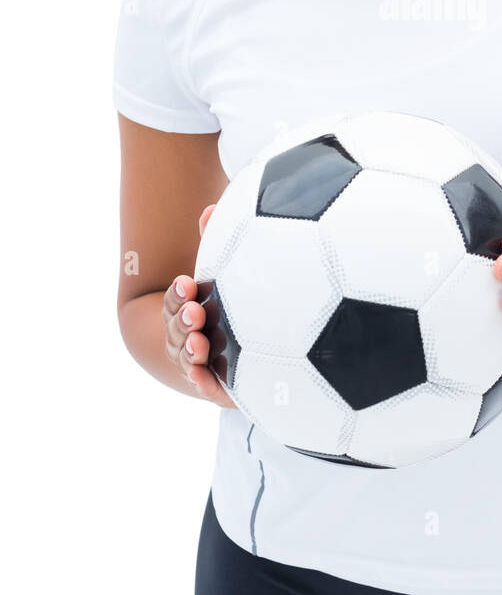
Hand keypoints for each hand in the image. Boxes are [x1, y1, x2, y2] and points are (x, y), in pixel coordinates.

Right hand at [162, 204, 236, 407]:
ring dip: (190, 350)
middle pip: (176, 330)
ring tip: (198, 343)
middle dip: (182, 320)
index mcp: (187, 309)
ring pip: (186, 357)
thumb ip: (214, 243)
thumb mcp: (220, 273)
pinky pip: (206, 385)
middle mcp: (187, 336)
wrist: (233, 349)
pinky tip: (204, 375)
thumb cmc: (227, 304)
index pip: (174, 301)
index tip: (187, 284)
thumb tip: (211, 209)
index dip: (177, 295)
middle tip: (196, 311)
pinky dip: (203, 381)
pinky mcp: (217, 384)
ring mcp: (198, 362)